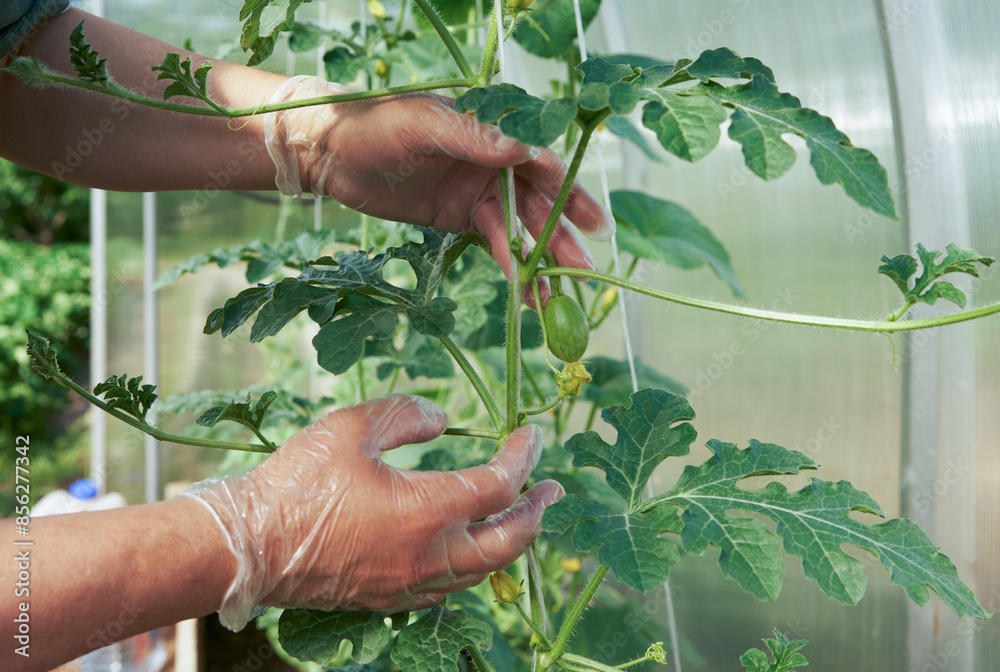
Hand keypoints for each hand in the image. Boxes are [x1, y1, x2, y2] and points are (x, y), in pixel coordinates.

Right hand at [181, 394, 563, 630]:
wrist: (250, 546)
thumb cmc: (297, 483)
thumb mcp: (352, 427)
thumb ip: (407, 414)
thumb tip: (444, 420)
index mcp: (428, 511)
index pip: (499, 485)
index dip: (523, 457)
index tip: (531, 435)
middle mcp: (430, 556)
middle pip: (509, 541)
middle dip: (536, 513)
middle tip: (552, 489)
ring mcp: (410, 584)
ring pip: (483, 570)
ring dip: (509, 541)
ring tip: (518, 515)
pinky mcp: (389, 598)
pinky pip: (450, 587)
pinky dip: (474, 564)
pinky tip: (467, 547)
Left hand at [264, 75, 614, 283]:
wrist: (329, 153)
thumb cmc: (374, 124)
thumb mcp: (423, 124)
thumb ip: (472, 136)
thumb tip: (522, 148)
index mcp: (489, 130)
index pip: (537, 160)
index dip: (565, 190)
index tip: (588, 220)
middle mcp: (491, 160)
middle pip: (537, 200)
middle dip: (562, 233)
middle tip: (585, 267)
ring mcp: (476, 190)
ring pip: (519, 227)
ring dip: (540, 259)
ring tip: (558, 293)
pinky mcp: (457, 216)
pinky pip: (493, 242)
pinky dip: (511, 265)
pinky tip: (526, 290)